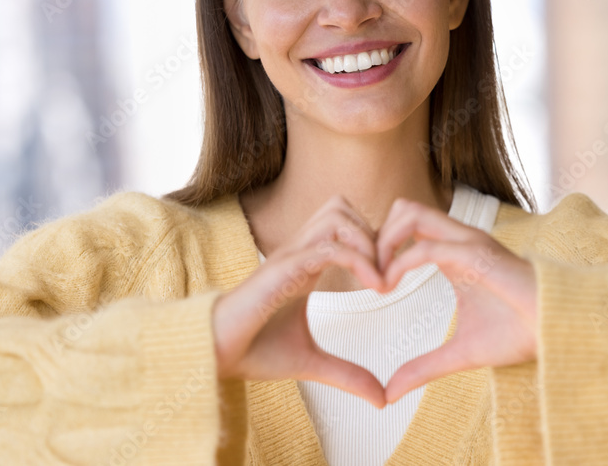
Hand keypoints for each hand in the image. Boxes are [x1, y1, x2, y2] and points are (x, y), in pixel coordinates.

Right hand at [211, 195, 388, 407]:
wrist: (214, 354)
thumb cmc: (254, 350)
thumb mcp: (312, 362)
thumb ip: (348, 374)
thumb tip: (382, 399)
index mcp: (306, 263)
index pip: (345, 224)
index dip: (374, 242)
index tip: (393, 278)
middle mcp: (299, 251)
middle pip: (343, 207)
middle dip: (375, 233)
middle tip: (390, 274)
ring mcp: (290, 256)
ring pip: (337, 215)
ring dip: (367, 242)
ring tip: (381, 280)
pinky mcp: (282, 268)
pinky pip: (328, 247)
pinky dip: (357, 260)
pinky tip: (373, 289)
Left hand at [375, 197, 537, 404]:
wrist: (561, 330)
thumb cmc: (519, 333)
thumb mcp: (460, 354)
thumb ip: (423, 368)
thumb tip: (389, 393)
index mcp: (453, 253)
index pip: (406, 226)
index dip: (380, 246)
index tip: (368, 282)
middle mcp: (458, 239)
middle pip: (403, 208)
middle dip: (376, 236)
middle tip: (366, 275)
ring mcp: (468, 242)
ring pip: (410, 213)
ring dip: (384, 243)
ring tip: (377, 280)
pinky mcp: (478, 255)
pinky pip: (428, 247)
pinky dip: (400, 263)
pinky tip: (390, 287)